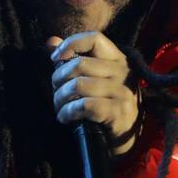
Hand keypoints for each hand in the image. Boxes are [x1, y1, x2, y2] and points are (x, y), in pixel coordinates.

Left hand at [47, 32, 141, 156]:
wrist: (126, 139)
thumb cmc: (106, 106)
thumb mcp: (93, 79)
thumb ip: (72, 59)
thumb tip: (51, 42)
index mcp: (117, 59)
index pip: (94, 38)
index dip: (71, 44)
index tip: (55, 58)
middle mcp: (123, 72)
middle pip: (79, 64)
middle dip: (58, 80)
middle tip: (56, 95)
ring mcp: (123, 92)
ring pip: (78, 85)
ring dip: (60, 99)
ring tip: (60, 108)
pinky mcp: (118, 112)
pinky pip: (84, 105)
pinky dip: (68, 112)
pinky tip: (66, 118)